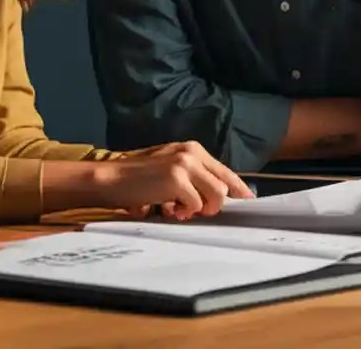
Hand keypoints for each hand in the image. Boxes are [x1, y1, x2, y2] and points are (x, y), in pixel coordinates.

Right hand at [106, 142, 253, 219]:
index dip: (238, 188)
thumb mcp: (170, 169)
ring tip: (181, 210)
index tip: (248, 200)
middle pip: (225, 185)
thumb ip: (194, 178)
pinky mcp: (177, 179)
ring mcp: (185, 165)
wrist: (112, 179)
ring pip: (217, 195)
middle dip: (215, 204)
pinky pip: (196, 204)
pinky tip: (170, 209)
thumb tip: (218, 197)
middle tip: (194, 211)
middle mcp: (192, 153)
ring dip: (202, 209)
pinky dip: (185, 212)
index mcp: (192, 149)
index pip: (224, 171)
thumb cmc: (138, 178)